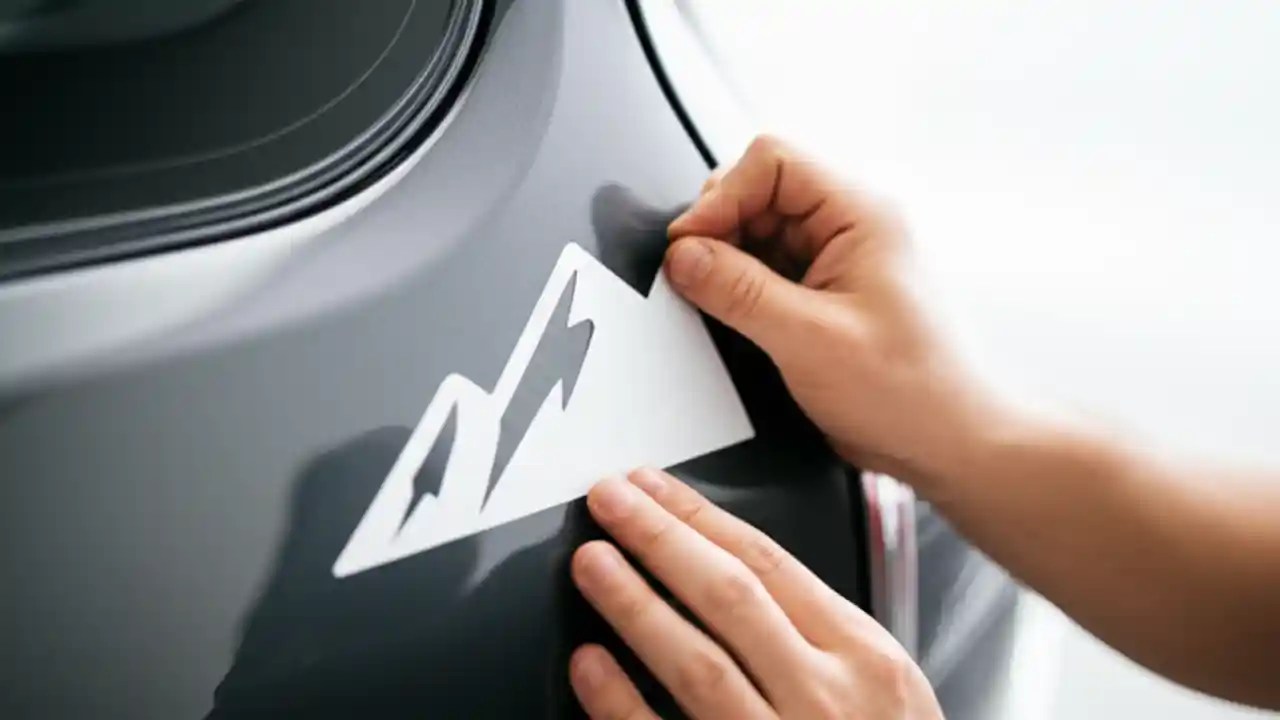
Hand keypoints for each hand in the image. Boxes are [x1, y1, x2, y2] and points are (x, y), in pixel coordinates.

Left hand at [568, 469, 942, 718]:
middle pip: (729, 596)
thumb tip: (727, 564)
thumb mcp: (884, 683)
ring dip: (635, 606)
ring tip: (592, 564)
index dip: (698, 517)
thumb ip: (820, 630)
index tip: (651, 488)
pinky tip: (590, 667)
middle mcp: (824, 698)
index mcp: (863, 656)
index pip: (768, 562)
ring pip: (697, 663)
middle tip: (609, 501)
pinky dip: (622, 705)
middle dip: (661, 539)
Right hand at [665, 135, 1006, 485]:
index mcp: (862, 214)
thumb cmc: (908, 393)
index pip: (773, 161)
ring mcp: (836, 256)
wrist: (943, 443)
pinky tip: (734, 318)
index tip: (688, 243)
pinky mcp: (822, 290)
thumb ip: (739, 292)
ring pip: (756, 230)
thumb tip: (683, 256)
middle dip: (719, 228)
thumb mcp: (810, 341)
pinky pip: (765, 267)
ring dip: (727, 261)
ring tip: (718, 304)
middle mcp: (850, 224)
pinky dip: (738, 287)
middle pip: (759, 190)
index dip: (721, 195)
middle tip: (695, 276)